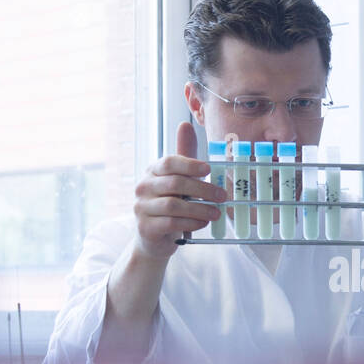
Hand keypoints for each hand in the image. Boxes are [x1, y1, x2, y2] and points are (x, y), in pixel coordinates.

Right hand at [132, 121, 226, 261]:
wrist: (153, 238)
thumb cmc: (170, 205)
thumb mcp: (178, 180)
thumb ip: (184, 156)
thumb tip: (185, 124)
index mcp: (153, 171)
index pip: (169, 162)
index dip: (189, 164)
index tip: (208, 169)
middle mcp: (143, 187)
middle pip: (175, 183)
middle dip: (202, 189)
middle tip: (222, 196)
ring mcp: (141, 208)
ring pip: (173, 205)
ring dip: (199, 209)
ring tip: (216, 212)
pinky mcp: (146, 227)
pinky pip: (171, 223)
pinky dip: (190, 223)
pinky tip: (203, 223)